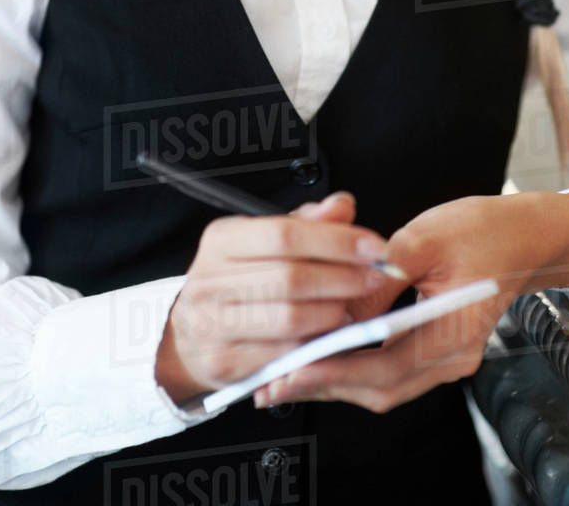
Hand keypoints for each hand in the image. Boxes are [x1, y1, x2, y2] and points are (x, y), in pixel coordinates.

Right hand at [155, 191, 389, 400]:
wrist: (193, 330)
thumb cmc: (238, 279)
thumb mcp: (265, 240)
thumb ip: (307, 223)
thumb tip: (342, 206)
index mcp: (222, 239)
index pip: (285, 234)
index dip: (336, 241)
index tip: (374, 247)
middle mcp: (210, 279)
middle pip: (291, 277)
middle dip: (343, 278)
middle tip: (375, 277)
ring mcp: (212, 323)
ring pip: (289, 319)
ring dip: (333, 314)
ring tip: (353, 307)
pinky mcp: (222, 362)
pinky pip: (282, 355)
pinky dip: (314, 346)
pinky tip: (330, 336)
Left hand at [252, 193, 564, 412]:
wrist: (526, 234)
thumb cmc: (484, 229)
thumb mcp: (426, 237)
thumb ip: (380, 274)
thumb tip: (338, 305)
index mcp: (454, 329)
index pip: (385, 366)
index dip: (335, 371)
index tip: (292, 369)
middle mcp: (453, 356)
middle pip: (380, 387)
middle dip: (324, 385)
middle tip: (273, 382)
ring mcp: (447, 357)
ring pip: (383, 385)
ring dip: (334, 381)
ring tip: (287, 374)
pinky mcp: (438, 349)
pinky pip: (391, 370)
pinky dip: (355, 368)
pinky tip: (325, 357)